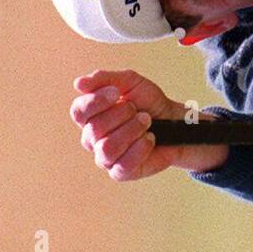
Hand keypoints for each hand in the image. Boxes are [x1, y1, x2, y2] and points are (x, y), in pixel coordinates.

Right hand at [70, 69, 228, 179]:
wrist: (174, 120)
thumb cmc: (148, 102)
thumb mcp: (130, 82)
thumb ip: (105, 79)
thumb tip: (78, 83)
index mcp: (89, 116)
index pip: (78, 111)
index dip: (97, 101)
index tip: (117, 92)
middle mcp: (92, 138)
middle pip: (95, 129)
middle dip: (123, 114)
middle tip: (138, 110)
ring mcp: (104, 157)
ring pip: (108, 148)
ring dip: (133, 130)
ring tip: (147, 122)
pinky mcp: (120, 172)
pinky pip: (123, 165)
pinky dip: (141, 147)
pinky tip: (150, 138)